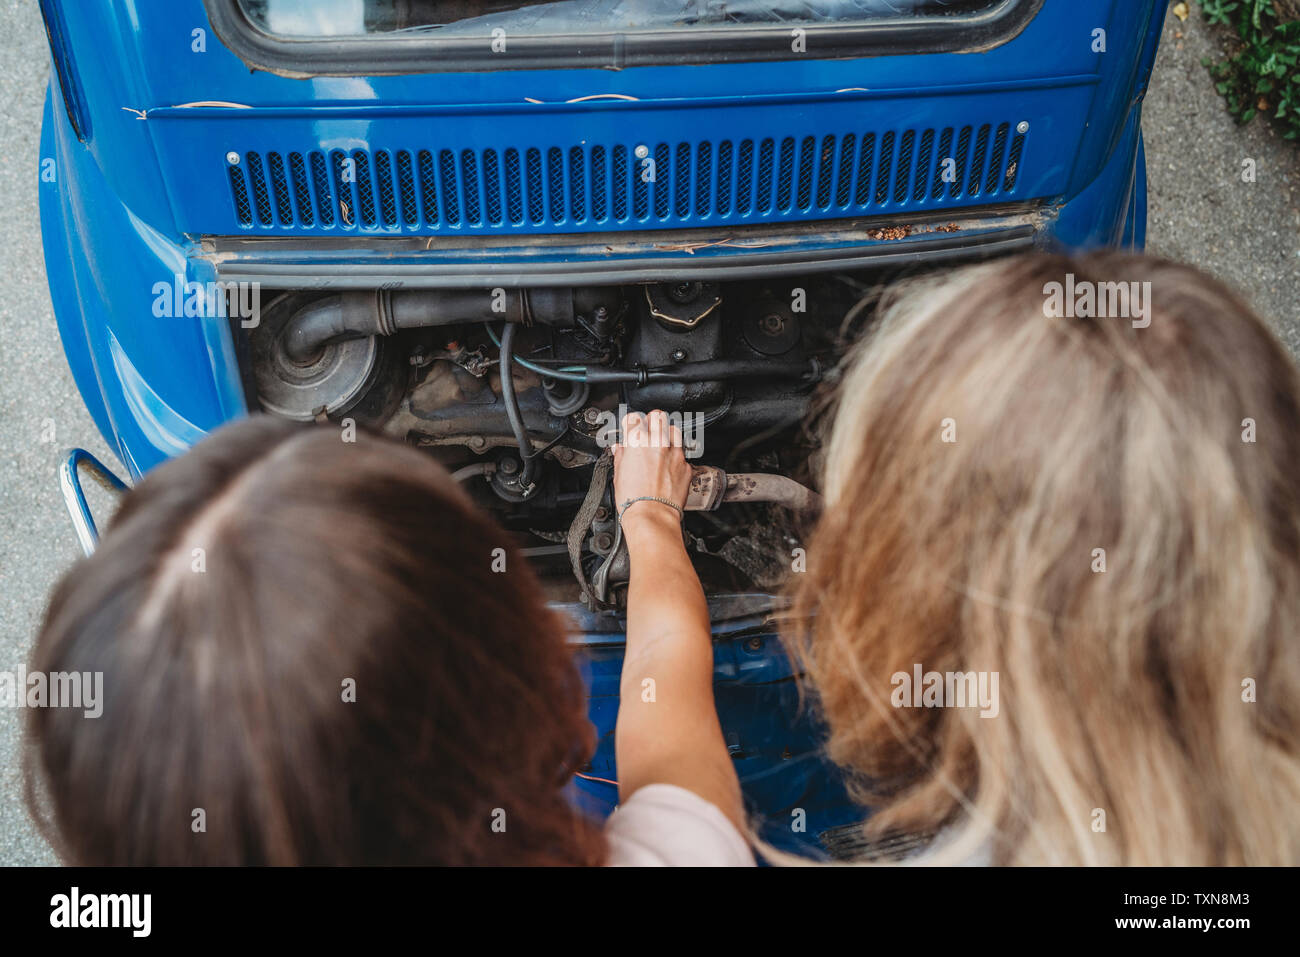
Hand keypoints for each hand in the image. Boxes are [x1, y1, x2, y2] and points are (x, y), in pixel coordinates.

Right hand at [612, 410, 690, 537]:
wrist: (652, 516)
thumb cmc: (633, 500)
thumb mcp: (619, 474)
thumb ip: (621, 456)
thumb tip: (620, 449)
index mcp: (636, 441)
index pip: (634, 417)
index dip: (632, 423)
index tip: (632, 429)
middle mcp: (657, 442)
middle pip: (657, 416)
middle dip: (652, 422)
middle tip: (648, 433)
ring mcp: (674, 452)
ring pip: (674, 429)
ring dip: (667, 435)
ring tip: (662, 447)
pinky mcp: (686, 464)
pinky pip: (682, 453)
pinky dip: (676, 457)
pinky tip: (669, 467)